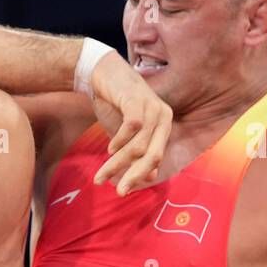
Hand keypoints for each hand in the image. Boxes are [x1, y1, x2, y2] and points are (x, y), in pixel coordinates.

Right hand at [87, 50, 172, 195]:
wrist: (102, 74)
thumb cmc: (115, 104)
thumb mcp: (128, 134)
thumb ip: (138, 152)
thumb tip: (151, 176)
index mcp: (164, 125)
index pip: (157, 158)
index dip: (140, 177)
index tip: (123, 190)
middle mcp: (163, 116)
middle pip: (153, 155)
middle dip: (133, 176)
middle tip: (118, 191)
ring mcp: (152, 106)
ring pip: (139, 146)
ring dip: (118, 162)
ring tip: (101, 173)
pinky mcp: (137, 99)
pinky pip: (133, 127)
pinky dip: (120, 141)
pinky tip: (109, 148)